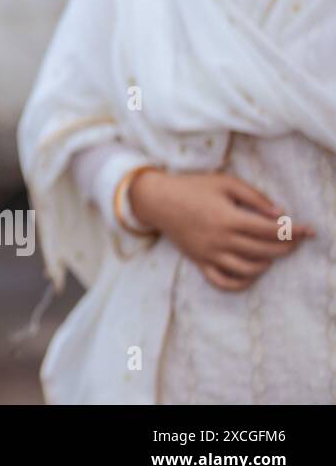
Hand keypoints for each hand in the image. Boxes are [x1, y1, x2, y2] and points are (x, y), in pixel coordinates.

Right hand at [129, 168, 315, 290]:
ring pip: (248, 270)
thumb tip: (280, 214)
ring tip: (273, 252)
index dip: (294, 231)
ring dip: (267, 263)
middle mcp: (220, 240)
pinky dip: (241, 283)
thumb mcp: (225, 182)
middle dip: (287, 246)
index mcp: (228, 218)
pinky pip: (223, 282)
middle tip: (295, 240)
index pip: (271, 230)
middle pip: (264, 250)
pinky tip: (251, 273)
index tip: (310, 231)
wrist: (157, 200)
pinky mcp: (199, 262)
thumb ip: (254, 197)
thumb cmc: (192, 187)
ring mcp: (209, 254)